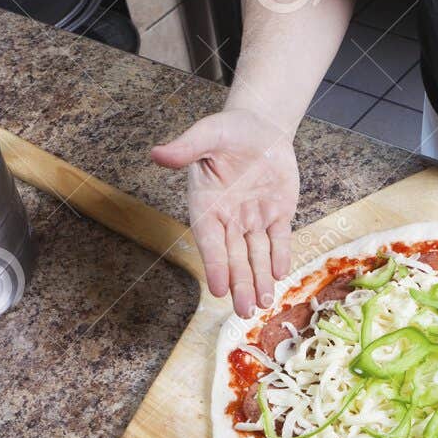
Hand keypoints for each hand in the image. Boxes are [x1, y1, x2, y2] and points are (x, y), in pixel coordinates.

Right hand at [151, 109, 300, 315]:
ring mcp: (254, 218)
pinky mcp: (278, 213)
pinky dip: (280, 256)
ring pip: (257, 255)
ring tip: (263, 304)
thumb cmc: (228, 130)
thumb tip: (157, 153)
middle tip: (245, 311)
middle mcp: (230, 218)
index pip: (210, 241)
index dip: (214, 265)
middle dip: (240, 284)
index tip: (216, 289)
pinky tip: (280, 275)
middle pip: (234, 257)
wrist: (260, 127)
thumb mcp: (208, 133)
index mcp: (207, 205)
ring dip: (260, 279)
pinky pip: (279, 239)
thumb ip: (186, 147)